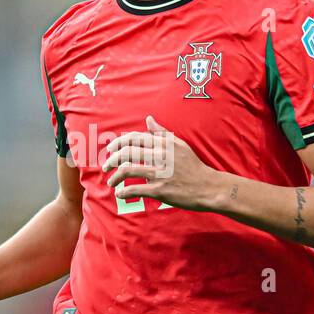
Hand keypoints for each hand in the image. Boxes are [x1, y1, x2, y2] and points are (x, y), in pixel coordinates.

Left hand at [101, 115, 223, 211]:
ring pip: (127, 170)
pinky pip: (136, 189)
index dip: (118, 143)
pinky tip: (120, 194)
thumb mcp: (179, 144)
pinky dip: (124, 192)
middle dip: (111, 160)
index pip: (134, 138)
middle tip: (106, 167)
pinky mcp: (160, 189)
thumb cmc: (193, 166)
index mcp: (163, 143)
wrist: (208, 187)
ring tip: (111, 182)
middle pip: (127, 152)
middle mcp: (160, 155)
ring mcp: (160, 173)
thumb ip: (161, 132)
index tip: (110, 150)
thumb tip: (148, 119)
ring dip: (114, 177)